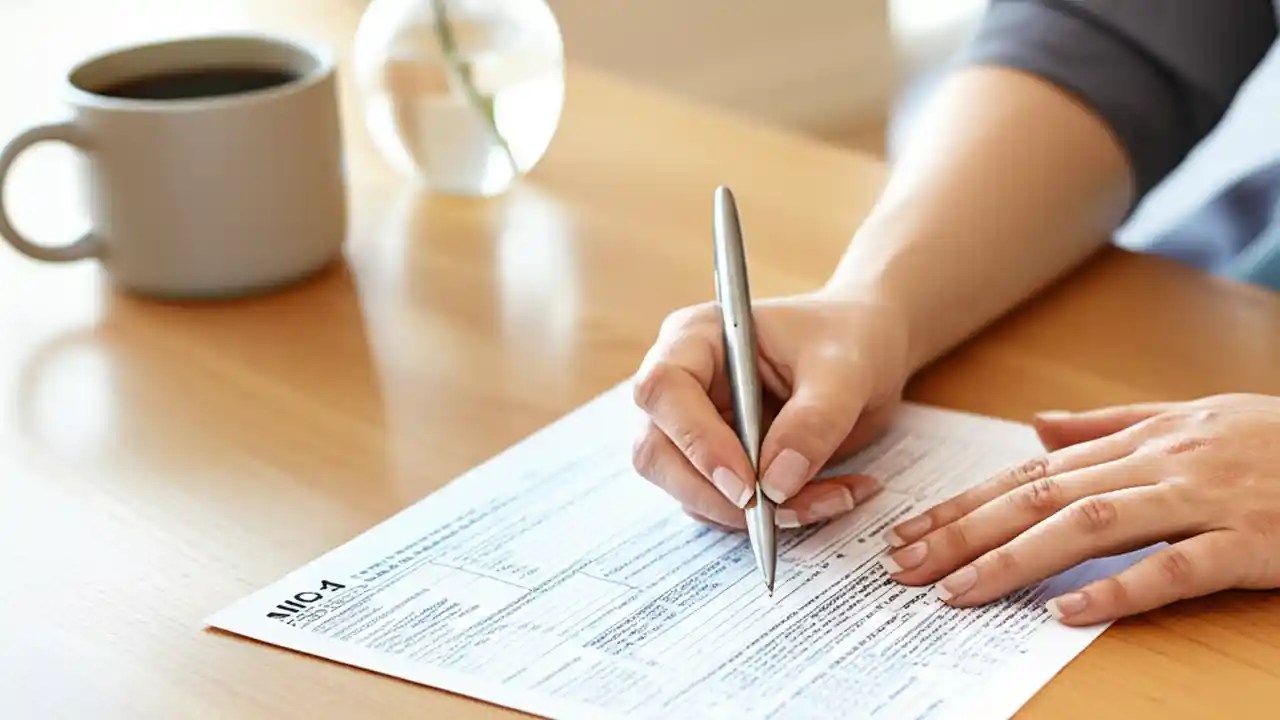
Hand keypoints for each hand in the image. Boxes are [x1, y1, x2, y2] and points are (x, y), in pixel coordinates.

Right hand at [631, 293, 907, 529]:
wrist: (871, 353)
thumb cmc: (849, 340)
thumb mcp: (845, 372)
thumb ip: (814, 421)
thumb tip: (776, 485)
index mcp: (696, 339)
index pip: (664, 390)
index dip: (695, 441)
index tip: (747, 485)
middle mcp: (682, 385)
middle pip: (656, 452)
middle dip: (715, 495)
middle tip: (778, 513)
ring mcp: (693, 429)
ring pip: (689, 491)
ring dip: (755, 514)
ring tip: (834, 496)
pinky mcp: (716, 465)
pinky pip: (726, 506)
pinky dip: (778, 516)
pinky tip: (832, 495)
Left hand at [880, 394, 1279, 624]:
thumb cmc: (1278, 440)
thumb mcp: (1193, 417)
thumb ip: (1110, 425)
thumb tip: (1035, 426)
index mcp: (1141, 440)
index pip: (1030, 473)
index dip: (964, 503)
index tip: (909, 531)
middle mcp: (1159, 463)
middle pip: (1040, 497)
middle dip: (963, 532)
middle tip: (904, 567)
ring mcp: (1204, 500)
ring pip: (1089, 525)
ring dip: (1015, 558)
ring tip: (958, 591)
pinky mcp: (1250, 541)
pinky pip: (1174, 569)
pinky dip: (1117, 590)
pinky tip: (1065, 612)